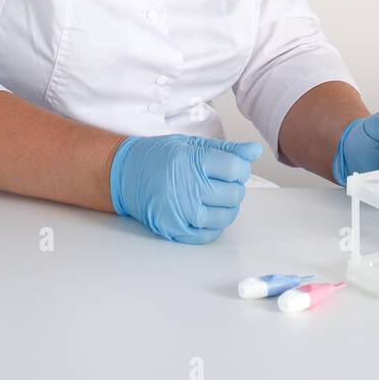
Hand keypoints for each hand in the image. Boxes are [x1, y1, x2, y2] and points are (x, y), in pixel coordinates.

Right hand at [109, 134, 262, 243]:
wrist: (124, 174)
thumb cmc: (159, 156)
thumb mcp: (191, 144)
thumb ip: (226, 149)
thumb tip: (254, 151)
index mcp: (191, 160)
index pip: (235, 168)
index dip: (240, 168)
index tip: (232, 167)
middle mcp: (186, 187)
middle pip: (233, 194)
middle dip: (233, 187)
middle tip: (220, 181)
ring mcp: (179, 211)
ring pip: (225, 217)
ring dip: (226, 207)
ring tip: (214, 196)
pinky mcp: (173, 228)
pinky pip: (208, 234)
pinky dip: (214, 225)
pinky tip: (206, 211)